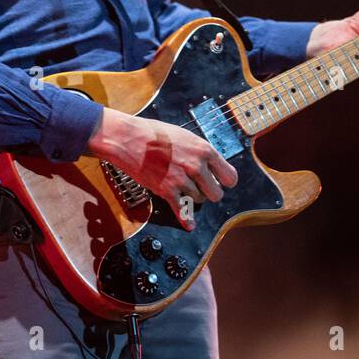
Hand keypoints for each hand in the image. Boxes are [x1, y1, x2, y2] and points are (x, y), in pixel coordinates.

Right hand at [87, 108, 236, 230]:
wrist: (129, 139)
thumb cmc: (155, 133)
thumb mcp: (185, 136)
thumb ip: (200, 152)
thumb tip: (210, 165)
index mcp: (204, 150)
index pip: (229, 176)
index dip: (225, 181)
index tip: (221, 182)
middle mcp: (196, 166)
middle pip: (216, 194)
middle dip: (210, 192)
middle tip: (203, 188)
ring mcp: (181, 180)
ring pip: (199, 201)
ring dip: (193, 198)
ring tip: (183, 188)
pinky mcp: (166, 191)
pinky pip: (182, 211)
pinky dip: (186, 220)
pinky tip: (189, 225)